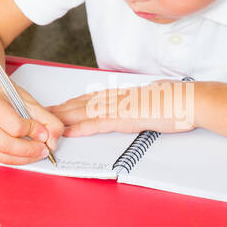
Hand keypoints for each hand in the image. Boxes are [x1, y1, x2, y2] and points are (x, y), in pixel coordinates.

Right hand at [0, 81, 62, 164]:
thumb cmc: (5, 95)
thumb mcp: (27, 100)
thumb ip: (46, 118)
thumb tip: (53, 141)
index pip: (14, 126)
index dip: (33, 132)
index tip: (45, 134)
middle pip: (6, 145)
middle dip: (30, 150)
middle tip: (45, 150)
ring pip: (2, 156)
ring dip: (24, 158)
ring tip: (38, 153)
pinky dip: (16, 159)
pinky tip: (26, 155)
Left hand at [49, 80, 195, 136]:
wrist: (188, 99)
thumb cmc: (174, 101)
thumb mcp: (150, 100)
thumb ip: (137, 103)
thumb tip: (134, 107)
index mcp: (121, 94)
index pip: (89, 98)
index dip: (70, 102)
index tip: (55, 105)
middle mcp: (115, 98)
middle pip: (80, 103)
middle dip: (58, 109)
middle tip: (38, 112)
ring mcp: (118, 107)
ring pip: (83, 112)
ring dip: (62, 118)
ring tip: (45, 122)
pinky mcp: (124, 118)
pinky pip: (97, 123)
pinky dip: (80, 128)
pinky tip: (68, 132)